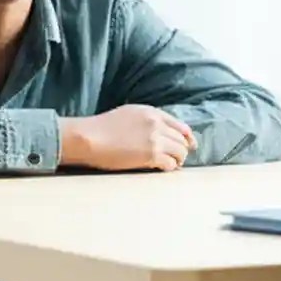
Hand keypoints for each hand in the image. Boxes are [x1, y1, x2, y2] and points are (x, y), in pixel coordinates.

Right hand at [60, 105, 195, 171]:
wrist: (89, 137)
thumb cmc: (102, 127)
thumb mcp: (128, 114)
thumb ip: (146, 119)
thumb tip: (158, 130)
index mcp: (152, 112)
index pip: (180, 126)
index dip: (188, 137)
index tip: (190, 144)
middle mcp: (157, 124)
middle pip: (182, 140)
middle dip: (182, 150)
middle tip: (178, 159)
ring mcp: (155, 139)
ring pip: (180, 152)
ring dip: (178, 160)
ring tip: (172, 164)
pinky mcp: (151, 155)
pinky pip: (170, 163)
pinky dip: (169, 167)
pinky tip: (163, 168)